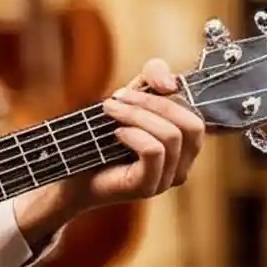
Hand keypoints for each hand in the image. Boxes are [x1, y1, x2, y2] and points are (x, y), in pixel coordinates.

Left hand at [13, 58, 205, 244]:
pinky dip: (135, 135)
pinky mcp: (149, 186)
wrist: (71, 174)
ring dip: (137, 116)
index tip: (135, 86)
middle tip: (116, 98)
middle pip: (191, 124)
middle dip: (153, 103)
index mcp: (184, 144)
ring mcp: (168, 178)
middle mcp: (183, 164)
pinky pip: (154, 151)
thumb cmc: (101, 137)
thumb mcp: (129, 100)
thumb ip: (152, 79)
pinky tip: (116, 133)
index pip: (195, 114)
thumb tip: (170, 84)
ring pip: (171, 136)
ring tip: (110, 111)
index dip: (171, 92)